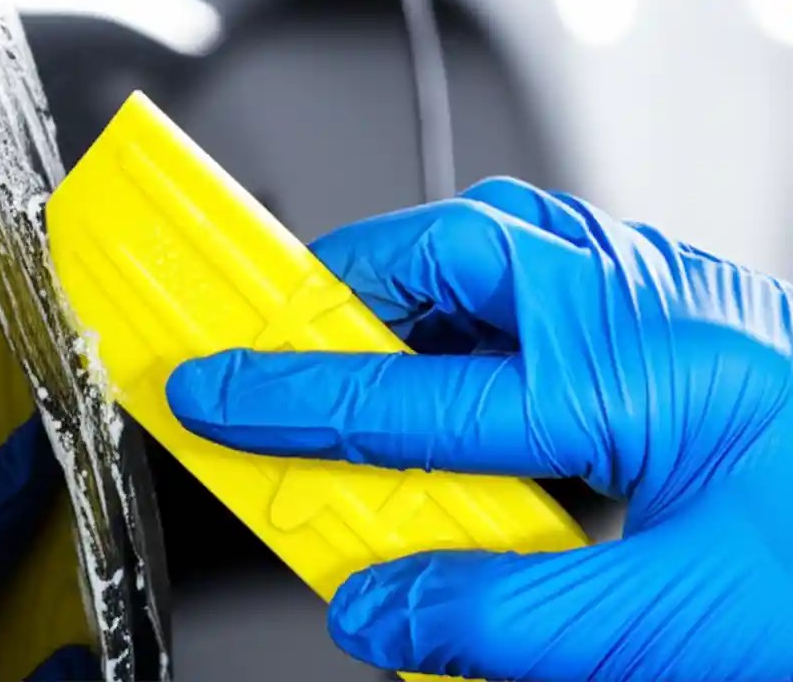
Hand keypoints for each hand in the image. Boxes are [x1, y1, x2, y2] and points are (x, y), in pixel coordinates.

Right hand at [166, 177, 792, 679]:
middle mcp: (653, 312)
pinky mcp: (671, 331)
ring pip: (503, 252)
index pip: (416, 389)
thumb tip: (374, 604)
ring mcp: (667, 310)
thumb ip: (493, 615)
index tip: (210, 394)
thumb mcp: (656, 631)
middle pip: (462, 251)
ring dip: (416, 306)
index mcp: (646, 375)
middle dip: (353, 290)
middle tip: (278, 343)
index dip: (293, 398)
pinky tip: (455, 390)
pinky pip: (546, 288)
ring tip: (358, 368)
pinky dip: (475, 334)